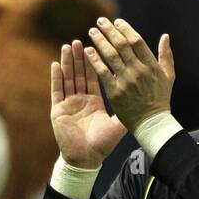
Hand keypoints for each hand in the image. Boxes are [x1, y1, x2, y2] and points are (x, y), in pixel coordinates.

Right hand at [50, 39, 127, 167]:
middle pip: (81, 73)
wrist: (87, 159)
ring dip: (68, 61)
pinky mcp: (58, 109)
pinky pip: (57, 90)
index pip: (96, 76)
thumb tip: (142, 99)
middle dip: (82, 56)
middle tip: (83, 38)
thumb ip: (127, 110)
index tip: (99, 45)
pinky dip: (56, 77)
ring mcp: (69, 103)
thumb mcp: (118, 125)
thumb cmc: (103, 145)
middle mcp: (81, 100)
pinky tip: (56, 64)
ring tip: (69, 45)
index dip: (96, 61)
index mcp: (95, 101)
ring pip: (68, 78)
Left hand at [83, 17, 174, 132]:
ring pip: (111, 56)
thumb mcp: (168, 76)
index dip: (126, 29)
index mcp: (151, 66)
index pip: (137, 41)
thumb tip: (165, 36)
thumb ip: (166, 55)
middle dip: (110, 31)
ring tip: (92, 31)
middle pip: (121, 45)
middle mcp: (139, 71)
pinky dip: (94, 60)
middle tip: (100, 21)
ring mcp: (126, 81)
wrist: (152, 124)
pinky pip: (103, 72)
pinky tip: (87, 50)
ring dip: (100, 41)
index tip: (117, 21)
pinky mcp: (115, 92)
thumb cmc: (160, 99)